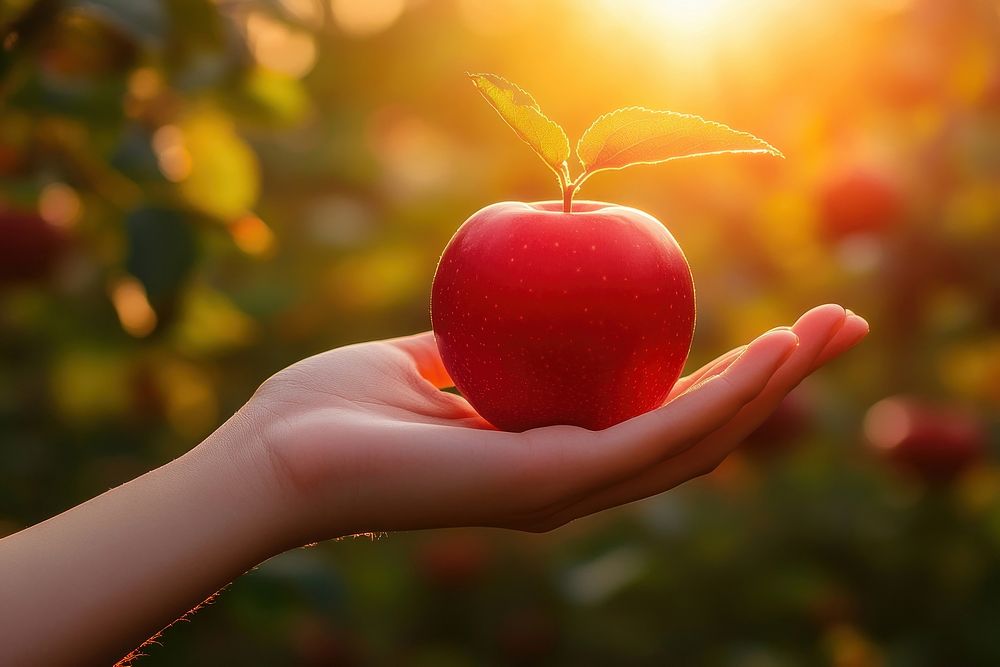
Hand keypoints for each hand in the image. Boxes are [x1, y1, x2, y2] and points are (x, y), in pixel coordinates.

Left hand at [237, 304, 866, 543]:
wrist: (276, 458)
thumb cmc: (334, 409)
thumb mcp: (423, 357)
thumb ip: (480, 340)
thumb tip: (515, 296)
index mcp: (547, 453)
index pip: (655, 415)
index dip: (725, 381)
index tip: (774, 334)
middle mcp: (570, 480)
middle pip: (697, 433)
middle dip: (775, 386)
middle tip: (839, 328)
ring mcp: (565, 489)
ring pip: (696, 440)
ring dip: (771, 390)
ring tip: (829, 335)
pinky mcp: (549, 485)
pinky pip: (653, 435)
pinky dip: (718, 398)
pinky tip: (768, 358)